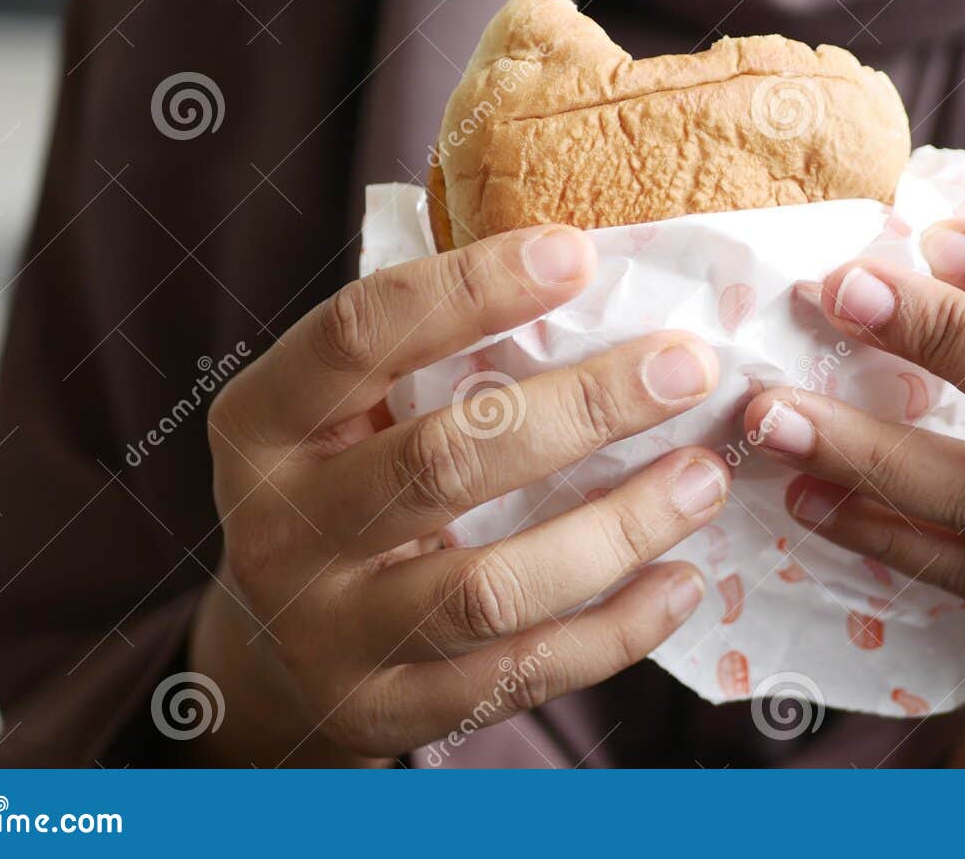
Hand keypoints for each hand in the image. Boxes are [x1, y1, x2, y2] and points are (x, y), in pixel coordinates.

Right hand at [191, 225, 727, 763]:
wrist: (269, 657)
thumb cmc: (339, 486)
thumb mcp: (342, 410)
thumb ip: (424, 351)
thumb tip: (583, 261)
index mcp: (262, 421)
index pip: (359, 333)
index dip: (470, 289)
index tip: (578, 254)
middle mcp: (280, 528)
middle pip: (443, 459)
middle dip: (583, 408)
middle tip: (686, 366)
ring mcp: (331, 633)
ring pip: (490, 588)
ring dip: (615, 530)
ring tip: (703, 478)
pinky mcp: (388, 711)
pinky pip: (521, 676)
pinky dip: (614, 630)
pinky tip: (682, 582)